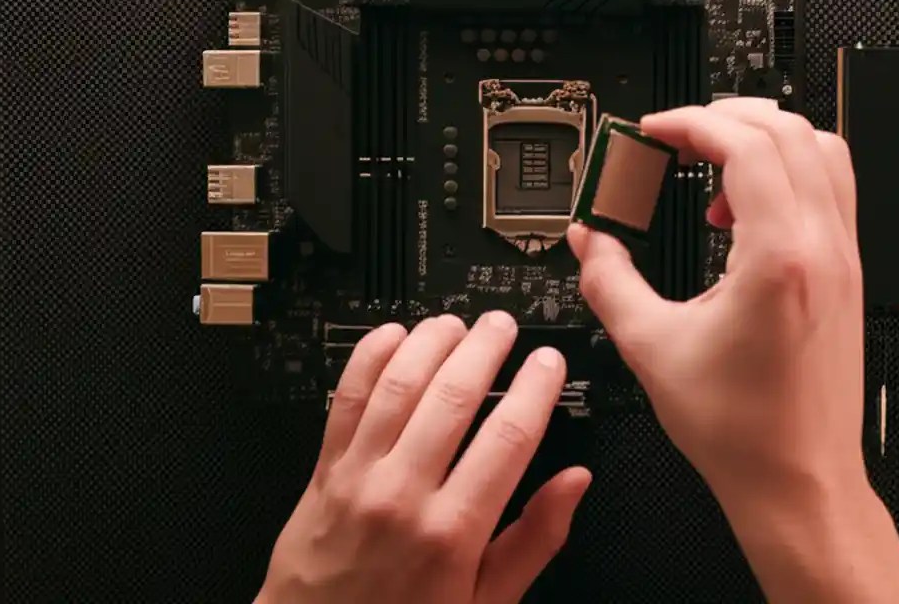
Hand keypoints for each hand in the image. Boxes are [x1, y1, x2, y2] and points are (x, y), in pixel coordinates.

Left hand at [258, 313, 590, 603]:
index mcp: (453, 532)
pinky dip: (369, 359)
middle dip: (485, 348)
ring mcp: (359, 478)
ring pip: (399, 386)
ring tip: (456, 324)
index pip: (509, 437)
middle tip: (503, 326)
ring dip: (430, 343)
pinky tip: (391, 337)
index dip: (536, 388)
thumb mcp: (485, 602)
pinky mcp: (324, 472)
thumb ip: (535, 540)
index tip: (548, 363)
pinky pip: (346, 399)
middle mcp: (404, 496)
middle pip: (454, 396)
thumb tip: (574, 484)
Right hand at [569, 97, 863, 498]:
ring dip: (764, 140)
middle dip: (726, 118)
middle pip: (790, 129)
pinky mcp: (846, 274)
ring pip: (822, 150)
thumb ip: (609, 280)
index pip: (746, 143)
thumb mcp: (651, 348)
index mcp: (780, 258)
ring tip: (711, 169)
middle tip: (677, 137)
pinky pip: (829, 189)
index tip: (655, 130)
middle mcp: (823, 248)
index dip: (692, 122)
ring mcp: (843, 258)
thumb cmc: (743, 430)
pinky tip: (742, 216)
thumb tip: (589, 238)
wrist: (799, 478)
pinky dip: (787, 175)